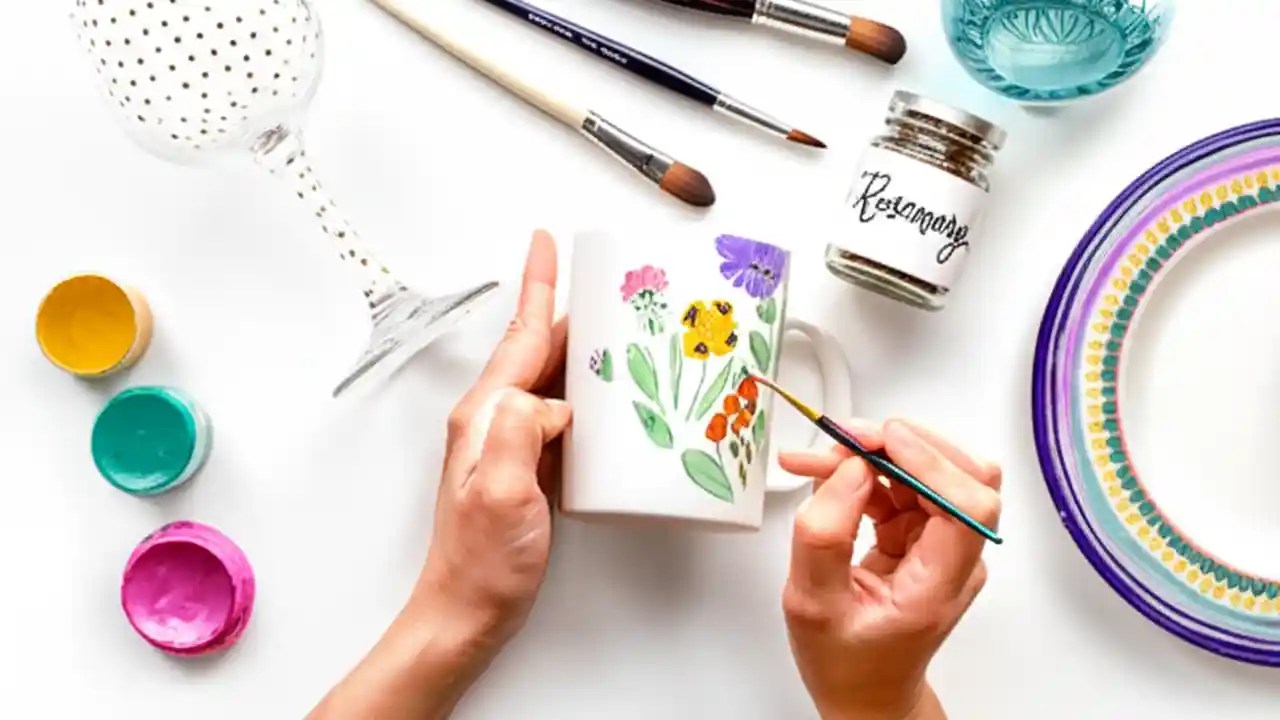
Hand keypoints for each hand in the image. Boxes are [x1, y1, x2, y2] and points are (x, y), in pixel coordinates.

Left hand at [309, 231, 568, 719]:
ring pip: (552, 378)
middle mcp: (496, 421)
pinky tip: (608, 399)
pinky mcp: (529, 468)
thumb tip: (553, 399)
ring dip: (581, 348)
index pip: (521, 337)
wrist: (467, 611)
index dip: (537, 287)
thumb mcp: (502, 492)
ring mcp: (512, 444)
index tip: (545, 241)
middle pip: (538, 348)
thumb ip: (521, 434)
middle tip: (602, 278)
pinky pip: (562, 415)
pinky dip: (586, 394)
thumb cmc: (479, 561)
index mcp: (487, 415)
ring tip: (616, 325)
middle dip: (567, 307)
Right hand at [779, 420, 1001, 719]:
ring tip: (820, 456)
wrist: (861, 688)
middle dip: (902, 444)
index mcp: (939, 585)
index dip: (932, 462)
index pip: (969, 506)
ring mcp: (942, 543)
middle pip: (963, 475)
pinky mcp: (922, 533)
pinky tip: (826, 473)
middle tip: (845, 438)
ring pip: (929, 470)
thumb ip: (825, 535)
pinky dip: (864, 469)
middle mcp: (955, 558)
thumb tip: (849, 469)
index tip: (882, 441)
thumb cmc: (844, 662)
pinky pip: (902, 483)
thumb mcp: (811, 604)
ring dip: (876, 452)